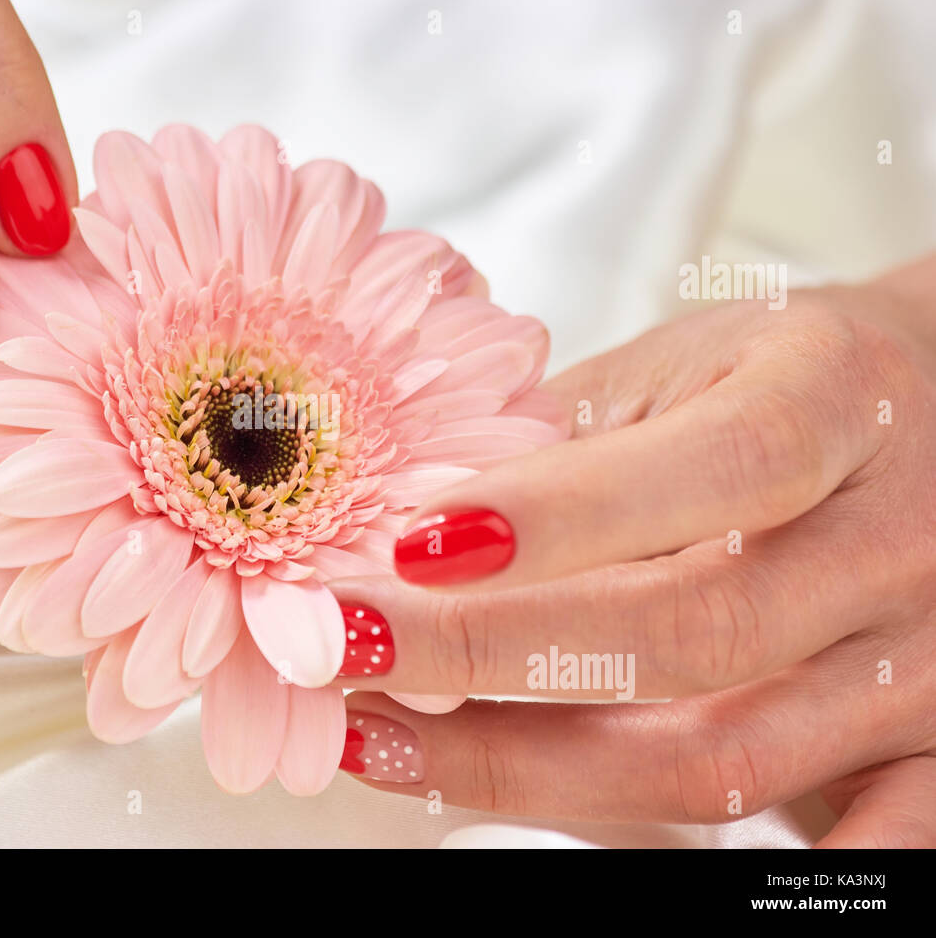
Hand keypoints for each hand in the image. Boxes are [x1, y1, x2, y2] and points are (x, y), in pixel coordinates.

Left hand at [330, 254, 935, 846]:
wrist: (932, 415)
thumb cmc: (778, 381)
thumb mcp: (684, 367)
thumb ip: (568, 445)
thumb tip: (401, 532)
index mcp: (836, 398)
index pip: (718, 465)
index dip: (560, 515)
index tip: (406, 548)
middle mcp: (900, 537)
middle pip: (701, 632)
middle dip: (490, 656)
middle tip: (344, 651)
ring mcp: (928, 663)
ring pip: (722, 759)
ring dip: (524, 765)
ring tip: (381, 736)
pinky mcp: (928, 752)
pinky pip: (827, 851)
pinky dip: (673, 854)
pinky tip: (525, 819)